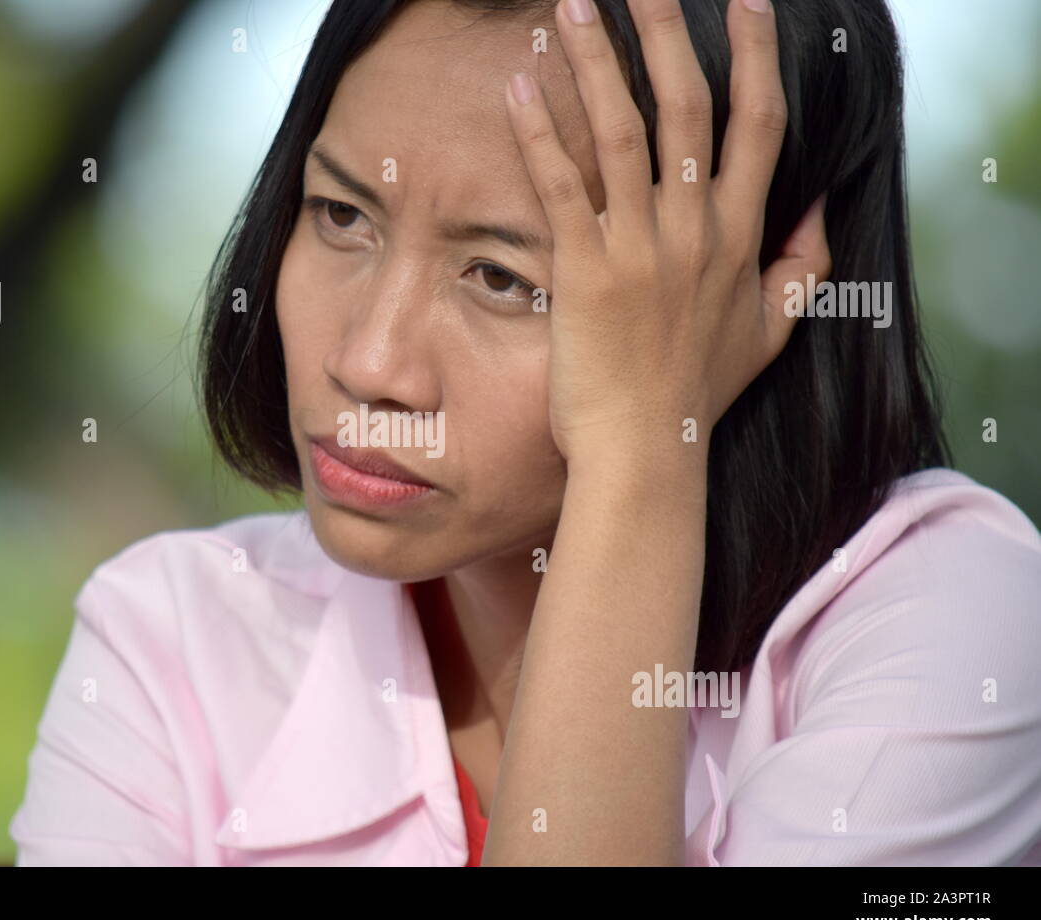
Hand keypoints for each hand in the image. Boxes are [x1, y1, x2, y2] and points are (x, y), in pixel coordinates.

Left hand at [505, 0, 829, 463]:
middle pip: (687, 108)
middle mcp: (695, 231)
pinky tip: (518, 85)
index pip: (758, 127)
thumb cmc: (699, 394)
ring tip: (571, 7)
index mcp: (741, 238)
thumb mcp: (771, 332)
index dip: (755, 57)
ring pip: (620, 132)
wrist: (646, 450)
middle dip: (667, 34)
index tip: (747, 4)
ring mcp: (639, 249)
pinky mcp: (584, 271)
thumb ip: (803, 267)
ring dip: (596, 61)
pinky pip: (559, 185)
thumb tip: (825, 210)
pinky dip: (537, 132)